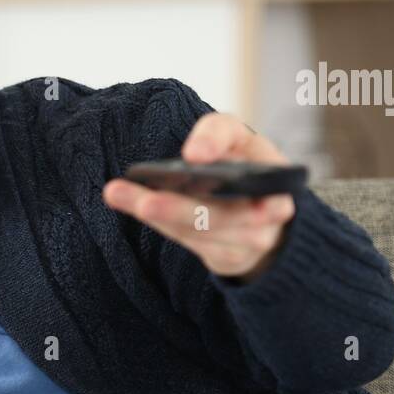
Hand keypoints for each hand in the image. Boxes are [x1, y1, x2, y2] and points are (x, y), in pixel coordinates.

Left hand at [102, 114, 295, 282]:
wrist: (266, 217)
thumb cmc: (244, 167)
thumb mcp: (236, 140)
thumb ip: (216, 134)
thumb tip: (195, 155)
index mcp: (274, 170)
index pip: (258, 164)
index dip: (222, 154)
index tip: (192, 156)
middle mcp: (272, 208)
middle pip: (223, 212)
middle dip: (181, 208)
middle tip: (145, 200)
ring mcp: (253, 239)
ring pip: (202, 231)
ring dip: (162, 217)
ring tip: (120, 196)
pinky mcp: (231, 258)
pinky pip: (194, 243)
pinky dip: (163, 225)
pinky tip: (136, 207)